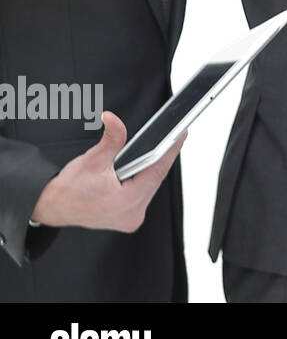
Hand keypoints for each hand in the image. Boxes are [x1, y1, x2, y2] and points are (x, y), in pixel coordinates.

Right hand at [30, 111, 185, 231]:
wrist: (53, 207)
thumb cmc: (69, 189)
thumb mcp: (92, 159)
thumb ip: (111, 138)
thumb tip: (114, 119)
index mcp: (126, 202)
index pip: (157, 171)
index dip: (170, 150)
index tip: (181, 135)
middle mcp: (132, 214)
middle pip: (155, 178)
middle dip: (158, 158)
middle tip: (169, 137)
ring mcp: (131, 219)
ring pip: (150, 186)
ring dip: (150, 170)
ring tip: (154, 152)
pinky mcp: (128, 218)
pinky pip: (143, 194)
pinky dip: (142, 180)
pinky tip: (142, 168)